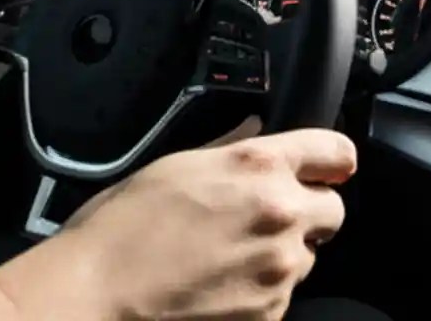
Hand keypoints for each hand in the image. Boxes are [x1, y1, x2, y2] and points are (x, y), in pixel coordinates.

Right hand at [0, 122, 356, 320]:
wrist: (95, 293)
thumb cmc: (121, 227)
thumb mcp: (174, 165)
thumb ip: (230, 147)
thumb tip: (257, 128)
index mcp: (259, 165)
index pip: (335, 150)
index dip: (332, 159)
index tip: (327, 168)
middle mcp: (281, 213)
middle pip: (333, 210)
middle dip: (308, 212)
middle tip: (264, 218)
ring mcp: (280, 268)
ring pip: (308, 256)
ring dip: (282, 254)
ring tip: (227, 255)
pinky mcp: (271, 312)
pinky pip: (284, 296)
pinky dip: (262, 291)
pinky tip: (220, 284)